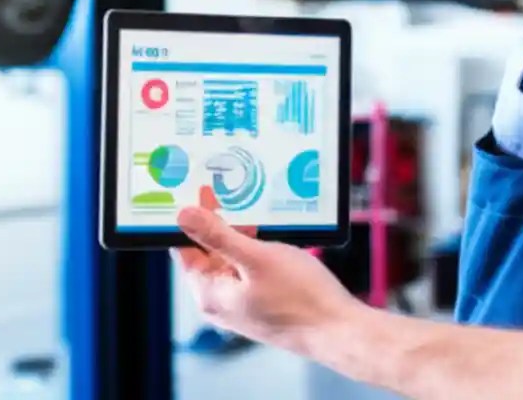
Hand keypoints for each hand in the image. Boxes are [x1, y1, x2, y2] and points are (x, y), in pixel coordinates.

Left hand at [172, 206, 361, 354]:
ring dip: (239, 235)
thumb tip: (182, 216)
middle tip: (226, 191)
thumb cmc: (301, 298)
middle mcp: (220, 302)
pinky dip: (254, 250)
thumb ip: (218, 236)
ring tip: (250, 209)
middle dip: (217, 225)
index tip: (201, 192)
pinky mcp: (261, 302)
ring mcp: (241, 304)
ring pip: (231, 259)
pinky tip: (268, 234)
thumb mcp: (257, 258)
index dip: (192, 220)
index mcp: (209, 294)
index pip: (185, 249)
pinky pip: (248, 269)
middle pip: (208, 253)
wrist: (340, 330)